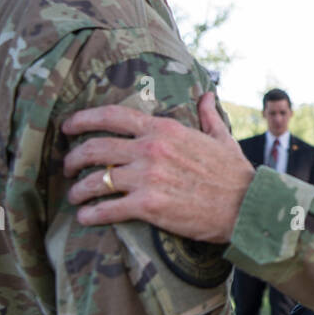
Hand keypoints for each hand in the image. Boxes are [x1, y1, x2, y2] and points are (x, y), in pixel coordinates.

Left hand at [62, 92, 253, 242]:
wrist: (247, 206)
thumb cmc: (235, 174)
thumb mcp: (221, 138)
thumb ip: (207, 116)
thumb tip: (206, 96)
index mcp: (164, 129)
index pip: (112, 116)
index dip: (83, 119)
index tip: (68, 127)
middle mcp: (150, 149)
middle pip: (95, 147)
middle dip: (73, 158)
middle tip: (66, 167)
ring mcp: (147, 177)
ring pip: (96, 180)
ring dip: (78, 189)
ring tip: (74, 196)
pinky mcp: (148, 206)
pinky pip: (107, 209)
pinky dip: (91, 215)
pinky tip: (85, 218)